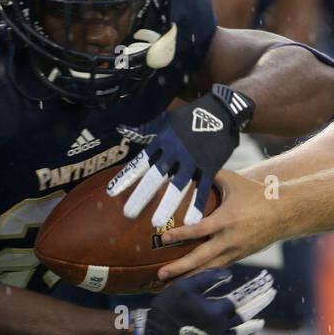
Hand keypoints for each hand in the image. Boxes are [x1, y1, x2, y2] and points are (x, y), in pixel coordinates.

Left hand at [110, 84, 253, 226]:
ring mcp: (193, 161)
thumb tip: (122, 129)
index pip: (140, 162)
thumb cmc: (190, 115)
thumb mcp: (166, 119)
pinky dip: (196, 204)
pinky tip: (190, 220)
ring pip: (178, 186)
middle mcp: (175, 153)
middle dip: (142, 195)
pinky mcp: (209, 167)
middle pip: (156, 177)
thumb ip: (145, 129)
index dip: (127, 177)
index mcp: (162, 141)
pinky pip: (202, 188)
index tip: (112, 193)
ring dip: (167, 205)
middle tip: (129, 214)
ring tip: (157, 222)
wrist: (222, 112)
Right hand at [129, 268, 274, 334]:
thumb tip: (230, 274)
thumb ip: (209, 278)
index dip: (257, 287)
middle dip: (260, 301)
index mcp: (217, 311)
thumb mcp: (186, 286)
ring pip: (237, 331)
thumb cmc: (168, 308)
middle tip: (272, 292)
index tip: (268, 279)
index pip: (243, 297)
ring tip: (261, 321)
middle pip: (246, 313)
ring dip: (250, 324)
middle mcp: (221, 328)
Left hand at [155, 169, 288, 281]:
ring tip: (168, 284)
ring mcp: (235, 251)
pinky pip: (217, 268)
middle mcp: (229, 240)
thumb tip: (191, 166)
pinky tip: (188, 279)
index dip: (180, 235)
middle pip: (201, 258)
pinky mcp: (239, 256)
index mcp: (226, 220)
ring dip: (188, 277)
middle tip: (160, 274)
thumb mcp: (234, 181)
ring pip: (208, 268)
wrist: (285, 213)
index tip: (164, 238)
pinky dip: (202, 274)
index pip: (199, 230)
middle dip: (180, 267)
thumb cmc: (257, 195)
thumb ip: (212, 175)